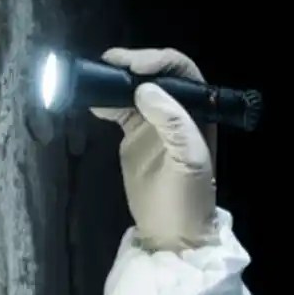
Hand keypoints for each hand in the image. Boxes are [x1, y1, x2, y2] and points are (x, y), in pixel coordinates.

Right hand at [91, 48, 218, 250]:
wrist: (172, 232)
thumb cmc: (189, 198)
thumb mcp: (189, 159)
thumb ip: (173, 122)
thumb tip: (145, 89)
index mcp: (199, 112)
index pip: (182, 72)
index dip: (159, 62)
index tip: (134, 66)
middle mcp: (178, 112)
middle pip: (156, 75)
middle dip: (134, 64)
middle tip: (110, 62)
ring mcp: (155, 123)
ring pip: (136, 89)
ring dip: (118, 79)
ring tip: (98, 75)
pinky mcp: (135, 136)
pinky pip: (120, 109)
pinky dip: (106, 101)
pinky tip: (94, 102)